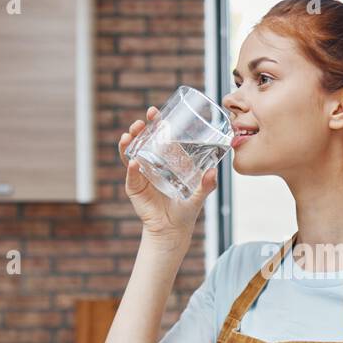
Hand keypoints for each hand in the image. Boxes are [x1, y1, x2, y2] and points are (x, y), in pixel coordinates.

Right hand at [118, 105, 218, 242]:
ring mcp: (141, 174)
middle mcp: (152, 164)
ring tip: (130, 135)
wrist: (172, 230)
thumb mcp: (199, 195)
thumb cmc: (186, 210)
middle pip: (143, 141)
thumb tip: (213, 172)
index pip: (160, 137)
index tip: (154, 112)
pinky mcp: (134, 187)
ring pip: (132, 153)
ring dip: (129, 143)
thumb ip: (206, 185)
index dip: (156, 124)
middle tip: (142, 121)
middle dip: (140, 129)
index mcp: (167, 160)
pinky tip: (134, 162)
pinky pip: (132, 174)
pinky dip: (132, 168)